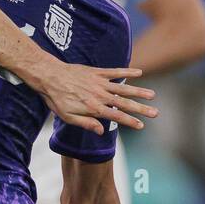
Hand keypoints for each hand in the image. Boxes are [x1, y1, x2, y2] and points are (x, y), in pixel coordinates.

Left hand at [36, 61, 156, 133]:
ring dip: (139, 91)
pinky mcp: (97, 72)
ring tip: (152, 95)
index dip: (130, 121)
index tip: (142, 126)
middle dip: (140, 109)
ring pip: (123, 88)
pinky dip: (127, 71)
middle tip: (155, 113)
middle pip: (124, 103)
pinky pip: (115, 71)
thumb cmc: (56, 99)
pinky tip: (139, 72)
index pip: (116, 117)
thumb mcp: (67, 117)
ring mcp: (99, 83)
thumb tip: (101, 132)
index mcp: (93, 108)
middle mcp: (100, 95)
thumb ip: (86, 123)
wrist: (49, 76)